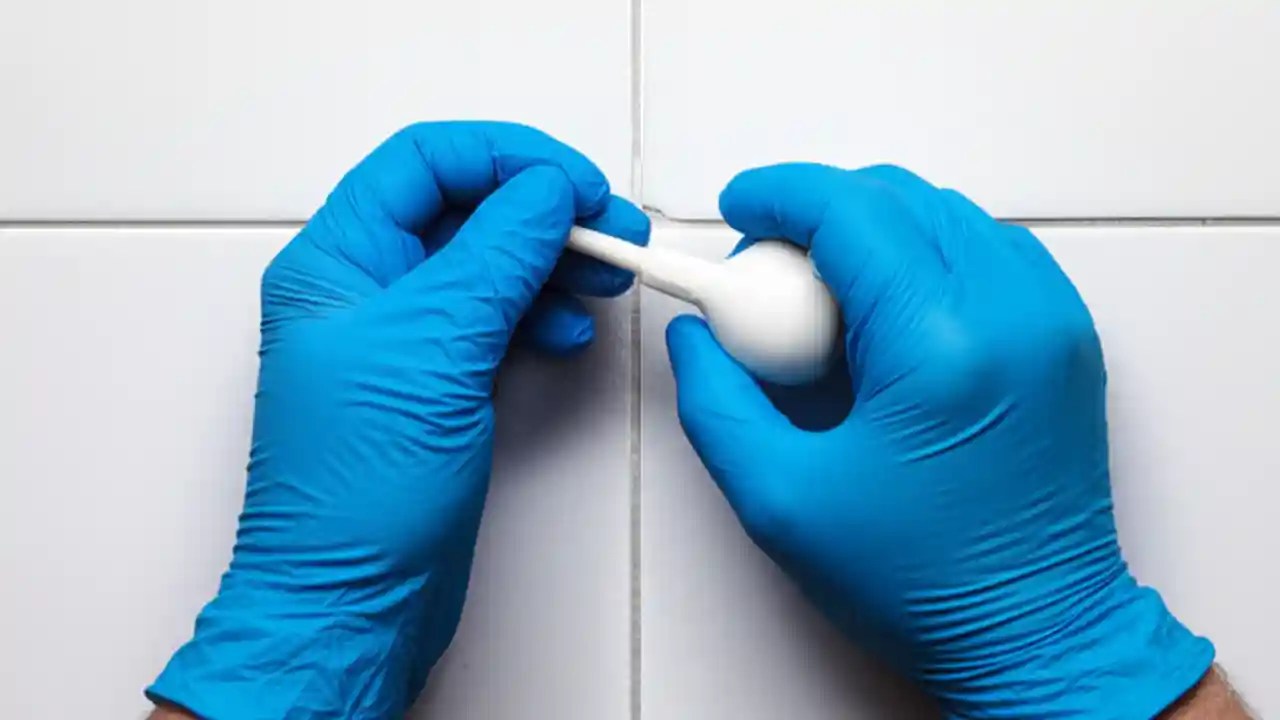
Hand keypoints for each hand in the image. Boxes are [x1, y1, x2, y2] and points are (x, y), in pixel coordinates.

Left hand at [147, 121, 648, 717]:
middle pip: (466, 208)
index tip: (574, 183)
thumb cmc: (355, 493)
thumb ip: (496, 254)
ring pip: (490, 264)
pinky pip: (499, 320)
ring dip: (553, 260)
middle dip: (544, 210)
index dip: (507, 157)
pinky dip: (543, 313)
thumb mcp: (431, 349)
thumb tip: (545, 190)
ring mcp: (407, 339)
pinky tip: (570, 330)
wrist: (355, 602)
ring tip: (607, 274)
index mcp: (337, 262)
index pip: (426, 162)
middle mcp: (367, 291)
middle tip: (611, 226)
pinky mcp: (441, 384)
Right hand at [666, 164, 1212, 716]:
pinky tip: (891, 313)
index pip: (852, 212)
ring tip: (827, 300)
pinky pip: (988, 251)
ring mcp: (1051, 321)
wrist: (1036, 634)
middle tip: (769, 273)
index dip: (780, 194)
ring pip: (946, 215)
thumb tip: (697, 338)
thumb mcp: (780, 500)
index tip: (739, 208)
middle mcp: (1011, 314)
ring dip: (874, 232)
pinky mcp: (1066, 338)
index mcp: (942, 348)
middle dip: (820, 214)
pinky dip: (927, 256)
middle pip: (899, 199)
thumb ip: (717, 403)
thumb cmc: (922, 582)